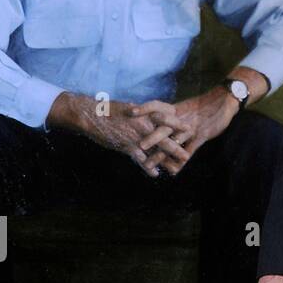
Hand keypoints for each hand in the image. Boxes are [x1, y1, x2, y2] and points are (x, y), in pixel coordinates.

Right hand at [49, 92, 191, 176]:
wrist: (92, 115)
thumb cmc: (110, 110)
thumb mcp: (130, 108)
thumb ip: (142, 114)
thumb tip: (150, 115)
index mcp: (146, 114)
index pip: (167, 119)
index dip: (178, 125)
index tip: (190, 129)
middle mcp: (145, 125)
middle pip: (166, 137)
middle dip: (177, 147)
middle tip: (188, 155)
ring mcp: (137, 136)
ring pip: (156, 150)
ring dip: (166, 161)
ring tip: (177, 168)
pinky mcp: (128, 146)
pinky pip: (141, 159)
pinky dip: (148, 168)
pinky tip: (155, 175)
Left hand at [130, 86, 238, 174]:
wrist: (225, 99)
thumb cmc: (205, 103)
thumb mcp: (187, 106)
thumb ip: (174, 114)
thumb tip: (156, 116)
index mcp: (176, 109)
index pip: (157, 106)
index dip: (144, 108)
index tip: (130, 111)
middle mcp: (181, 119)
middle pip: (163, 128)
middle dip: (150, 137)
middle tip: (138, 146)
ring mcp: (191, 128)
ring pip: (174, 142)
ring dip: (161, 155)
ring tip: (149, 165)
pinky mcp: (202, 136)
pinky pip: (190, 150)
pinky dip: (181, 161)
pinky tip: (174, 171)